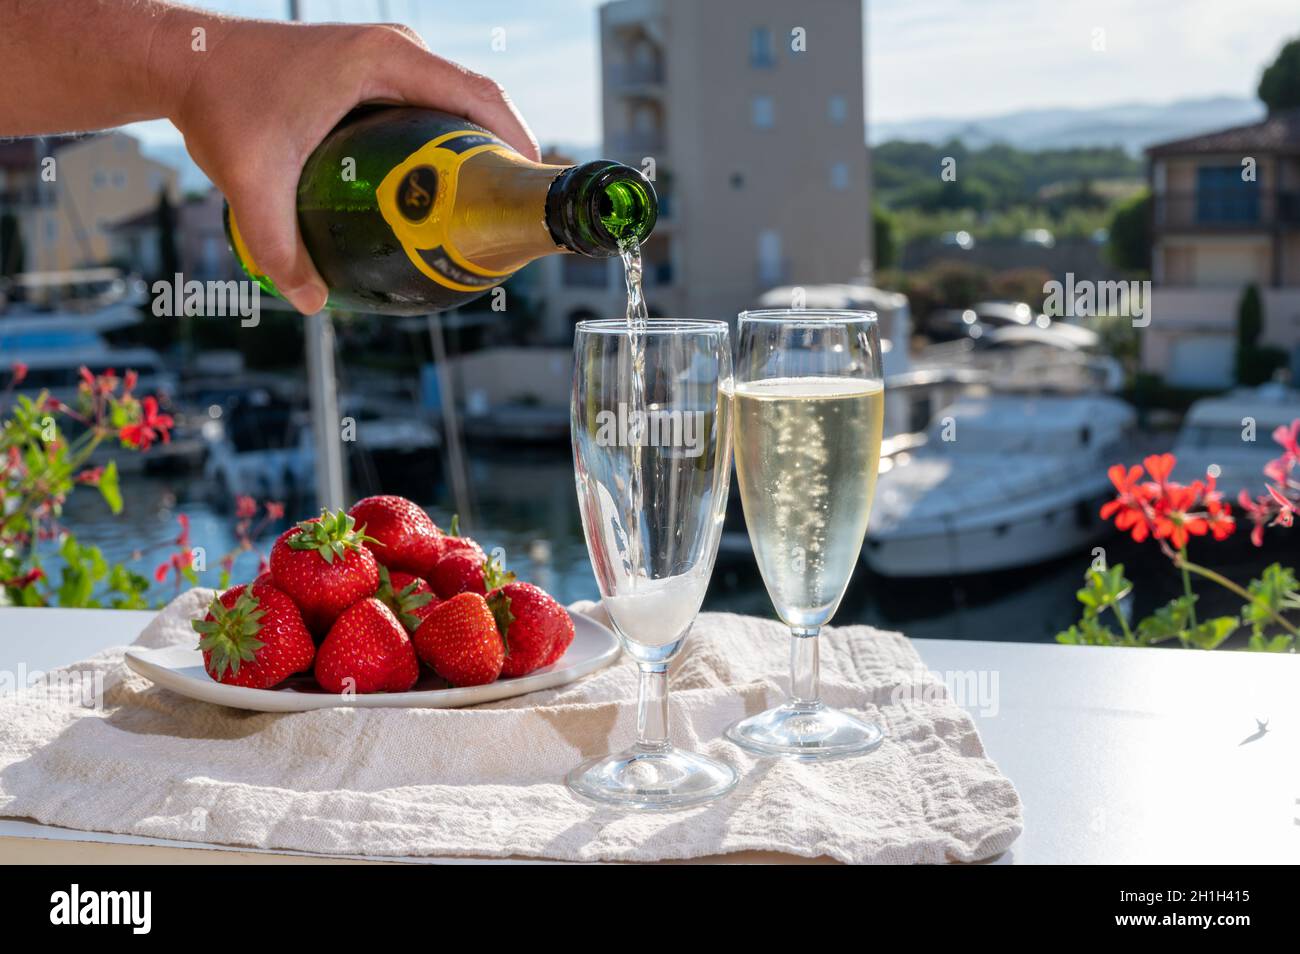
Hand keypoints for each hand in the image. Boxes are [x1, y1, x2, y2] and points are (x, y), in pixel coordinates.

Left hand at [164, 18, 538, 313]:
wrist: (186, 60)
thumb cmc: (218, 103)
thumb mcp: (249, 181)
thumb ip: (278, 245)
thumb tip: (312, 302)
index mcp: (382, 60)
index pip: (477, 95)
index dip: (516, 140)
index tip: (530, 190)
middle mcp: (394, 49)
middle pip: (480, 99)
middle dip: (506, 152)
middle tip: (513, 212)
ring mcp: (388, 56)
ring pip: (459, 100)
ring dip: (482, 146)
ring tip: (489, 205)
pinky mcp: (376, 69)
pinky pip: (433, 101)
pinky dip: (451, 138)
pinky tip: (446, 185)